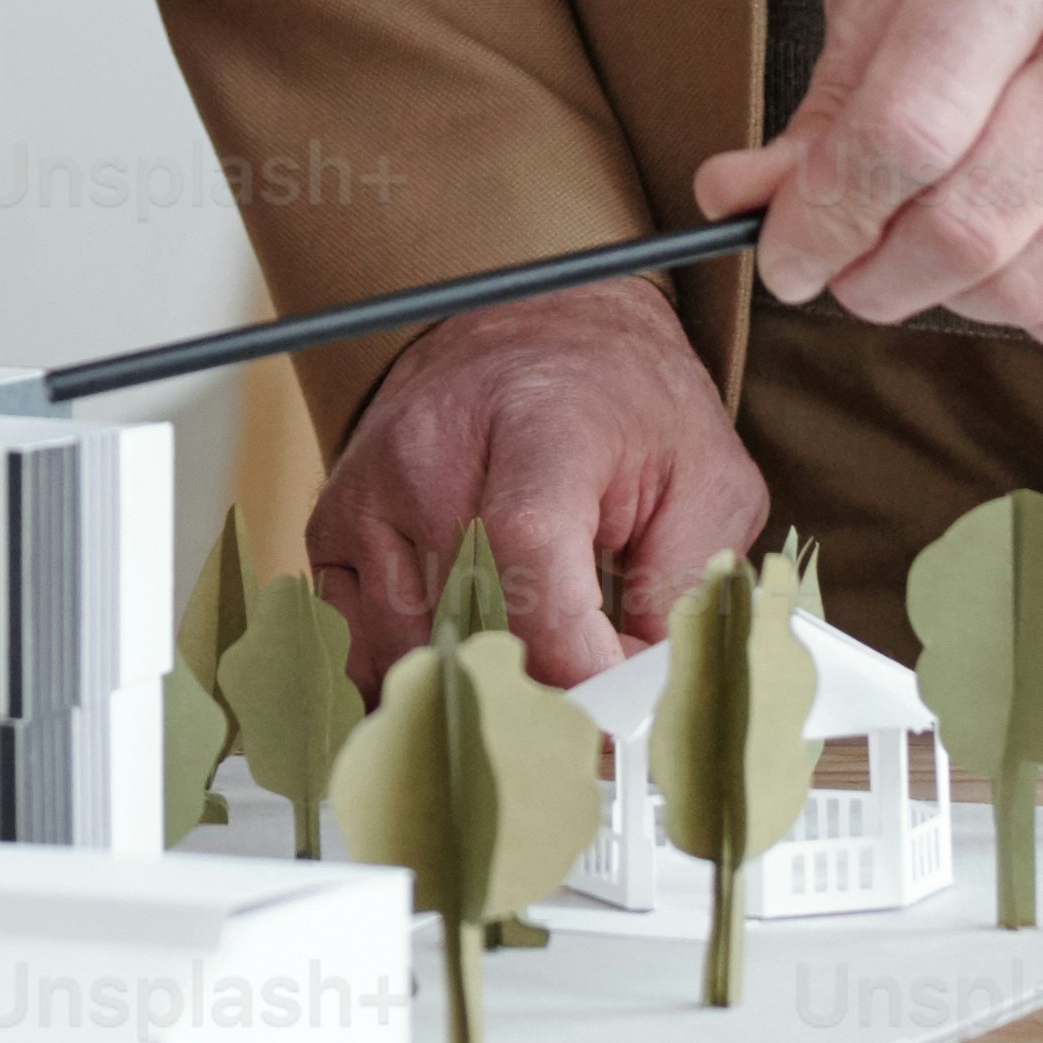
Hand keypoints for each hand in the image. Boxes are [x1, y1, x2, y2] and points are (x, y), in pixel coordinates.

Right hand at [310, 279, 766, 678]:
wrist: (539, 327)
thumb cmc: (623, 405)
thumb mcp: (709, 482)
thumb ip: (682, 592)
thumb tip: (639, 694)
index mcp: (540, 424)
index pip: (526, 550)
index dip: (571, 655)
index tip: (614, 714)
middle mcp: (433, 451)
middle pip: (466, 620)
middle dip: (536, 693)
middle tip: (591, 714)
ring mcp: (371, 490)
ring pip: (406, 651)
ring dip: (473, 694)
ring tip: (534, 687)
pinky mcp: (334, 525)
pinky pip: (357, 645)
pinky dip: (413, 679)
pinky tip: (467, 670)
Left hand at [694, 0, 1042, 355]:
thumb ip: (834, 84)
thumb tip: (738, 197)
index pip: (907, 130)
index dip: (825, 215)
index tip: (779, 255)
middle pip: (967, 225)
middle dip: (871, 274)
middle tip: (839, 268)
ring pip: (1030, 286)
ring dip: (943, 298)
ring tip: (918, 253)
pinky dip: (1027, 311)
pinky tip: (1008, 255)